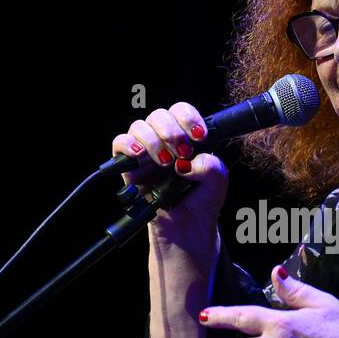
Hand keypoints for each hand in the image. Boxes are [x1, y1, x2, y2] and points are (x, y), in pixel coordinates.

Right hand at [110, 101, 227, 249]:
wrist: (187, 226)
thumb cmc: (202, 200)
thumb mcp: (218, 179)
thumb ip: (210, 164)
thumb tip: (185, 163)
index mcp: (185, 136)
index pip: (181, 111)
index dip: (189, 119)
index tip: (199, 137)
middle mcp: (164, 139)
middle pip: (160, 115)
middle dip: (173, 132)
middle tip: (183, 153)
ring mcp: (145, 151)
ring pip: (140, 126)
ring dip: (154, 141)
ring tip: (166, 163)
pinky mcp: (128, 164)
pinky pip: (120, 142)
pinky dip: (129, 145)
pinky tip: (140, 156)